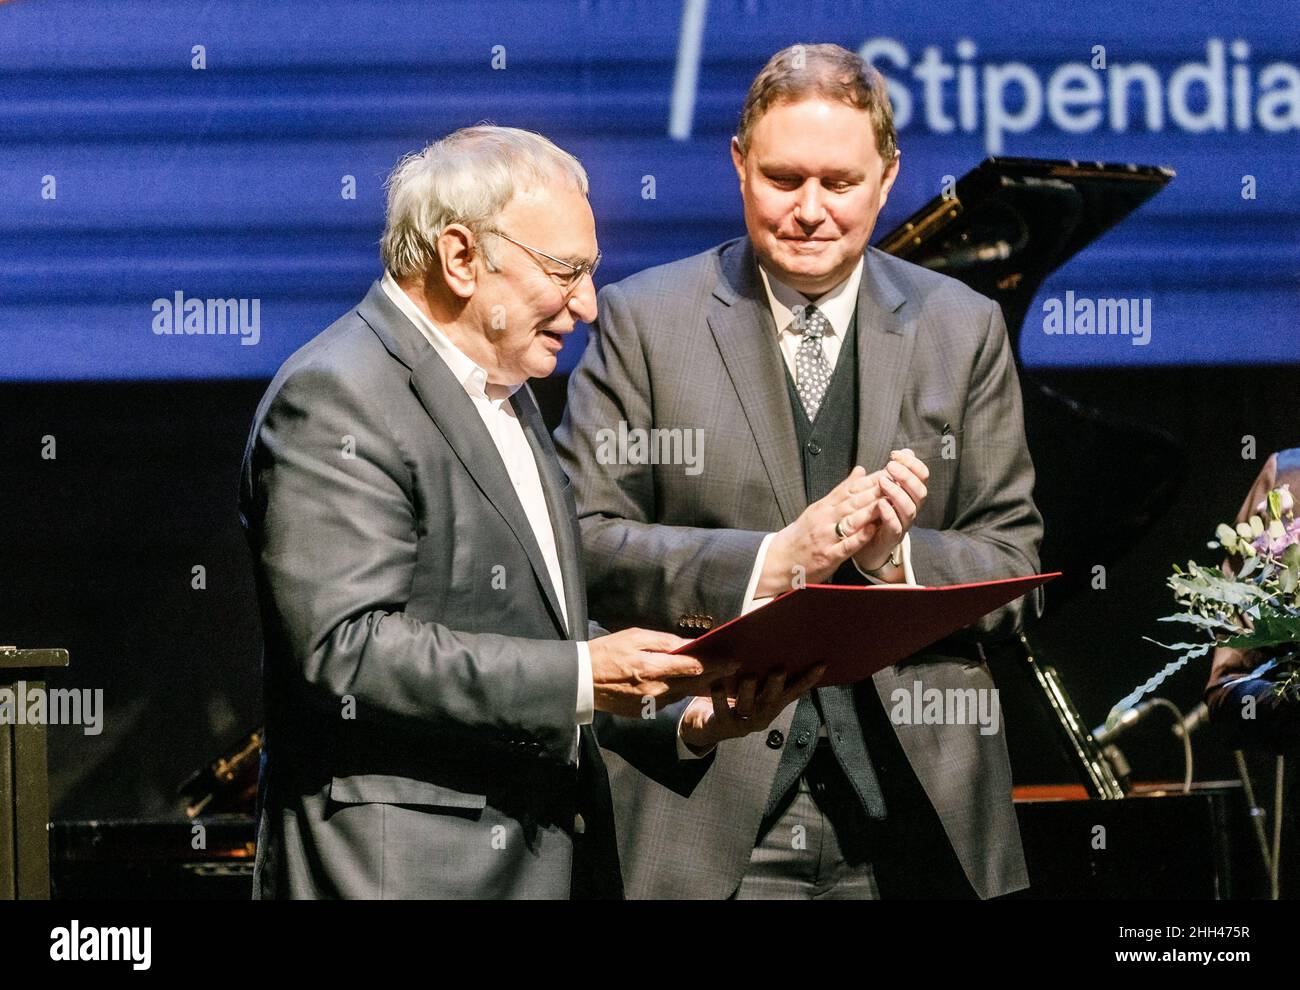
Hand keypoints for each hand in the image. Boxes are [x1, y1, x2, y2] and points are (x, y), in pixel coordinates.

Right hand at [589, 627, 736, 716]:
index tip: (732, 661)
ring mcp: (650, 704)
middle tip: (734, 670)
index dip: (715, 664)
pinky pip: (668, 701)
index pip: (692, 667)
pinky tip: (687, 684)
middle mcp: (654, 690)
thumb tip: (688, 644)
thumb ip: (663, 641)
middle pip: (694, 684)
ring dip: (699, 685)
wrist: (581, 680)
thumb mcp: (634, 637)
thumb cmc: (607, 652)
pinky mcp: (644, 712)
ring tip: (716, 676)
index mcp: (652, 668)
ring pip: (683, 693)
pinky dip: (679, 692)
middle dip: (716, 677)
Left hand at [679, 665, 826, 754]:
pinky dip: (720, 698)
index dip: (808, 679)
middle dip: (777, 685)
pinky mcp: (723, 726)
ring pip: (748, 706)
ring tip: (749, 676)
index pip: (794, 691)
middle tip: (779, 670)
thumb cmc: (733, 697)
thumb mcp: (752, 684)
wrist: (708, 725)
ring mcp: (744, 723)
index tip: (821, 664)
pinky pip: (722, 711)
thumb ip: (764, 669)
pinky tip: (718, 685)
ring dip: (749, 691)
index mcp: (773, 703)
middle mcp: (763, 715)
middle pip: (772, 700)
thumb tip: (776, 641)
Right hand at [758, 466, 885, 595]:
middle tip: (895, 481)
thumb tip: (860, 470)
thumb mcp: (819, 508)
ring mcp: (826, 537)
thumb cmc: (802, 535)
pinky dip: (859, 538)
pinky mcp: (828, 556)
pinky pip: (845, 546)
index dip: (871, 480)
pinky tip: (872, 531)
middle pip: (853, 502)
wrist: (780, 560)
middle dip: (875, 491)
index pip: (850, 489)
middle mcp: (825, 519)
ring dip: (870, 511)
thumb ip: (842, 490)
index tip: (888, 471)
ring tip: (888, 502)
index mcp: (824, 506)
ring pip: (851, 521)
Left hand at [852, 449, 928, 573]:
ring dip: (897, 492)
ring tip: (882, 481)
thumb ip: (893, 472)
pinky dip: (889, 513)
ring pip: (910, 508)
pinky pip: (896, 526)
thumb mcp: (882, 488)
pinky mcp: (892, 537)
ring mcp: (904, 524)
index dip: (913, 464)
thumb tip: (905, 450)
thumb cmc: (875, 512)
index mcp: (911, 495)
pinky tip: (881, 503)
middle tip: (890, 465)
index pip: (922, 476)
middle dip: (906, 476)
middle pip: (920, 492)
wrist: (865, 544)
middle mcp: (912, 509)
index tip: (895, 454)